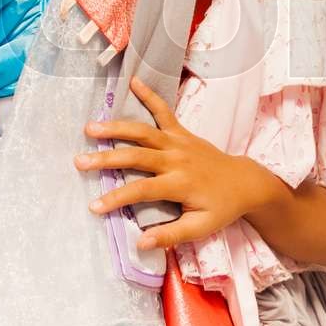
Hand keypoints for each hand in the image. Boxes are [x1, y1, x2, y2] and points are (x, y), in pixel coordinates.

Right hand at [74, 76, 280, 250]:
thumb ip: (171, 235)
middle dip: (107, 159)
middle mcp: (178, 159)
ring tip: (90, 128)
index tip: (94, 206)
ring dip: (117, 128)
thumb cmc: (221, 207)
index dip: (117, 198)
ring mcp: (179, 142)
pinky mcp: (182, 133)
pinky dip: (150, 95)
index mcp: (180, 183)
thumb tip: (141, 243)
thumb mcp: (201, 227)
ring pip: (144, 132)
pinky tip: (133, 82)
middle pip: (137, 157)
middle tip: (79, 162)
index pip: (142, 190)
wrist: (245, 182)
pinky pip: (164, 111)